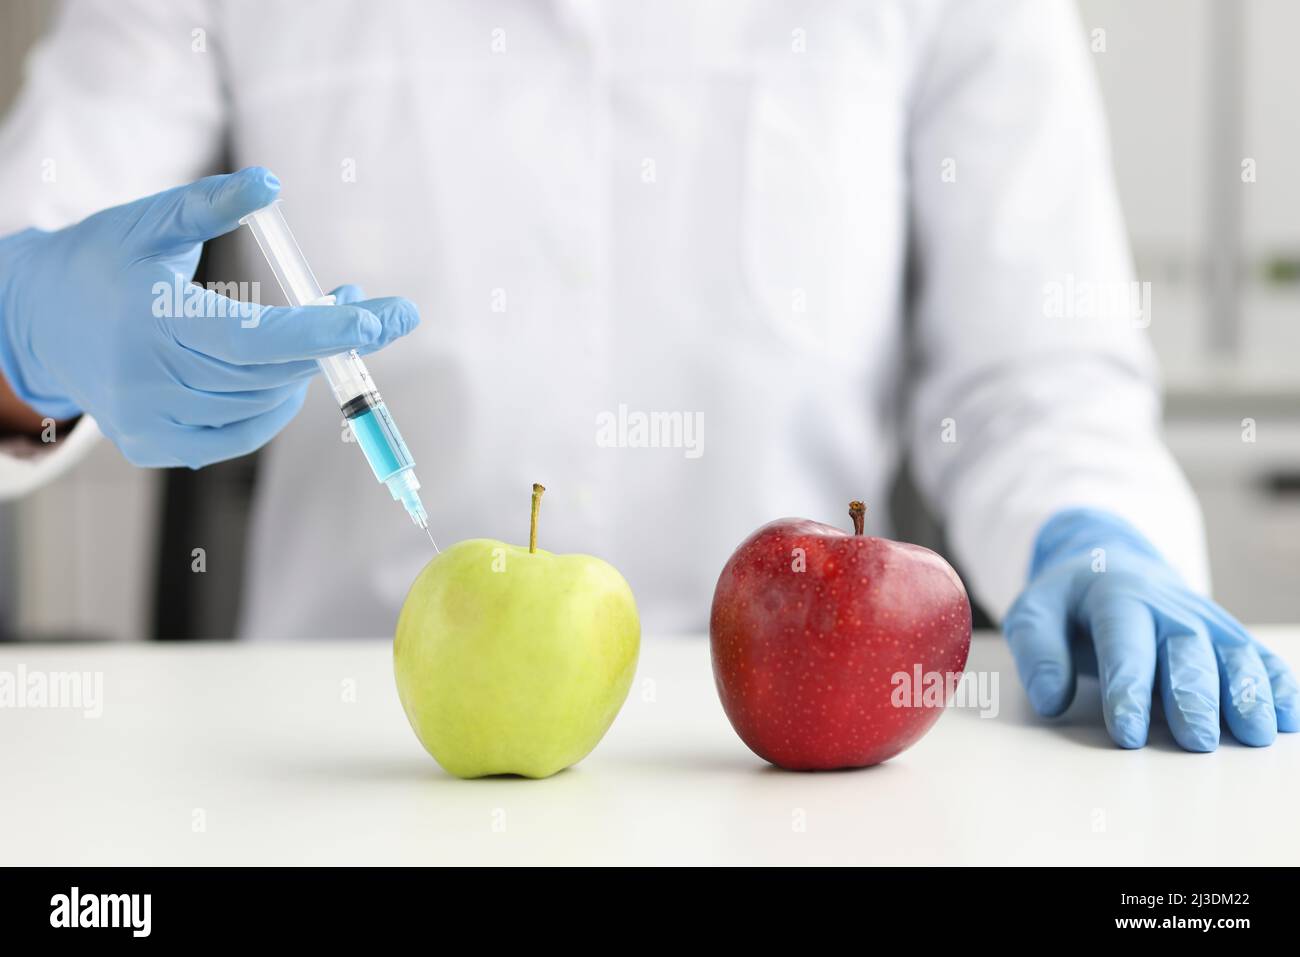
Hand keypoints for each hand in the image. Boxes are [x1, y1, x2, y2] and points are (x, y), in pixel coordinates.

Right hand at [0, 167, 417, 467]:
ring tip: (325, 330)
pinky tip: (285, 372)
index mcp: (151, 323)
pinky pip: (238, 434)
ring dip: (304, 370)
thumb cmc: (103, 260)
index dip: (318, 331)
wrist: (36, 318)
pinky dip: (272, 404)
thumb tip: (269, 183)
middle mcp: (148, 382)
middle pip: (267, 375)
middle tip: (372, 313)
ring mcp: (149, 421)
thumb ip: (211, 204)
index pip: (253, 339)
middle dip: (331, 344)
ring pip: (259, 405)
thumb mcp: (150, 222)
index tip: (374, 319)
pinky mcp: (154, 446)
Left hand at [1003, 508, 1297, 750]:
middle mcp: (1167, 606)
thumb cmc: (1067, 602)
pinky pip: (1257, 655)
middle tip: (1195, 741)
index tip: (1128, 734)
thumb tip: (1050, 698)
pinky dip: (1277, 683)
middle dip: (1192, 696)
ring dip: (1246, 692)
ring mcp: (1203, 618)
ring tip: (1254, 734)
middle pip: (1186, 650)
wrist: (1110, 564)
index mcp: (1116, 597)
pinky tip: (1288, 717)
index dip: (1126, 690)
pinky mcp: (1226, 633)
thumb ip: (1038, 652)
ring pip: (1231, 652)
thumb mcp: (1033, 613)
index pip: (1125, 644)